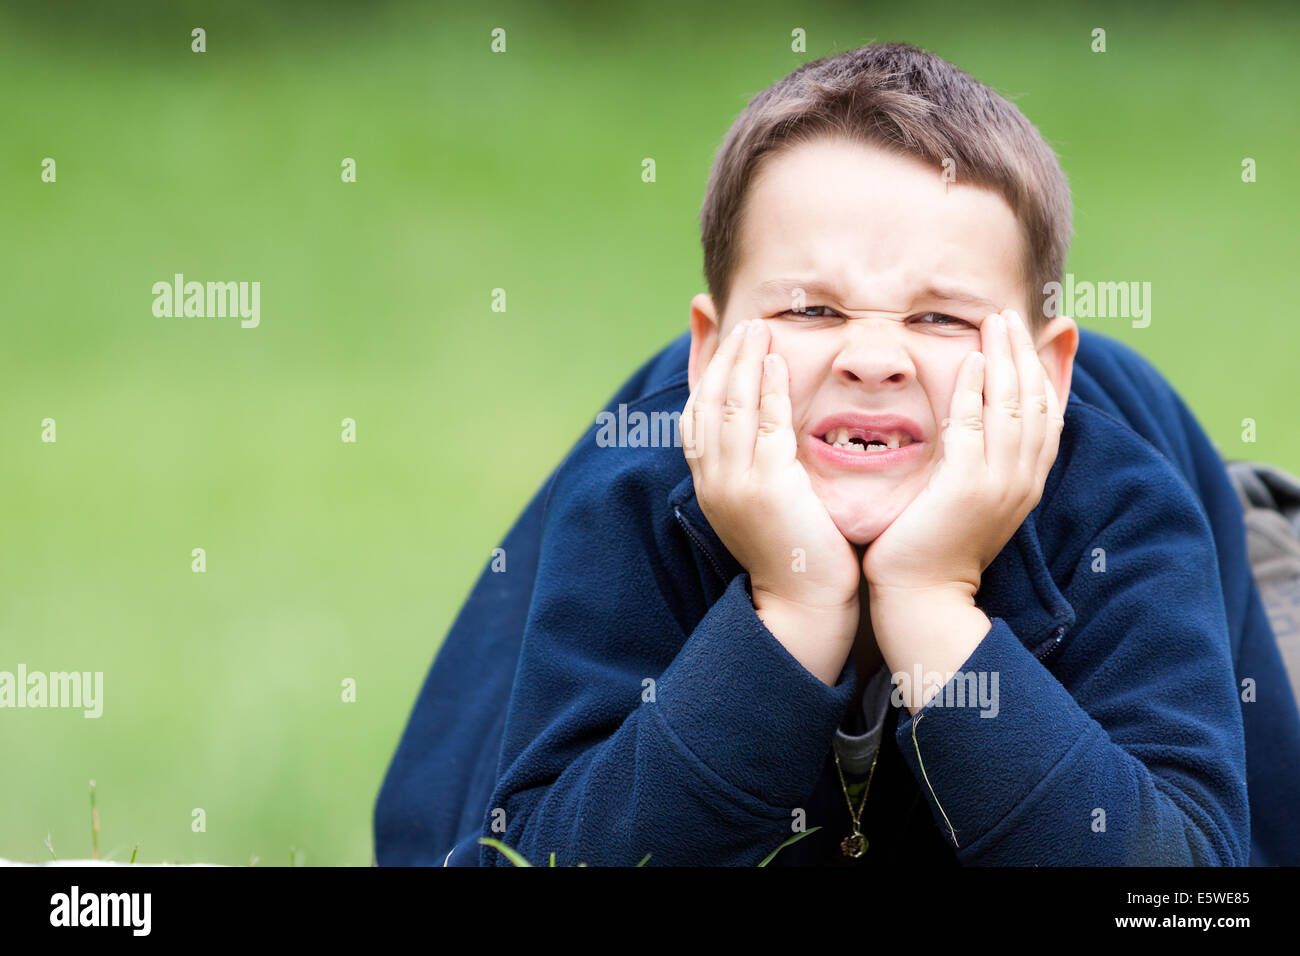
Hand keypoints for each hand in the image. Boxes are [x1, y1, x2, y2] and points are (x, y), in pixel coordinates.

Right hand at [682, 318, 861, 678]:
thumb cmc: (799, 552)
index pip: (696, 414)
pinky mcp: (764, 488)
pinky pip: (761, 426)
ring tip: (757, 327)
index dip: (706, 372)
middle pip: (706, 402)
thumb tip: (770, 427)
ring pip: (727, 407)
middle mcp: (712, 480)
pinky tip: (775, 364)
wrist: (805, 605)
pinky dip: (764, 391)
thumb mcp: (773, 500)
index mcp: (710, 483)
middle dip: (721, 356)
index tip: (721, 337)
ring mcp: (733, 483)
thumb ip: (768, 459)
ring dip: (741, 362)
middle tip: (743, 320)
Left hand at [862, 309, 1065, 598]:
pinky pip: (975, 428)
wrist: (921, 598)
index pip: (1047, 415)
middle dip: (1026, 353)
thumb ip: (976, 460)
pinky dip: (976, 392)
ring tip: (995, 322)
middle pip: (1035, 402)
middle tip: (1010, 314)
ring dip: (1005, 359)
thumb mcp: (967, 498)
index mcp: (1026, 483)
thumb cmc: (933, 547)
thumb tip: (978, 427)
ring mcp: (998, 485)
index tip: (1033, 333)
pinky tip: (970, 362)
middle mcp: (1022, 481)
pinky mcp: (966, 488)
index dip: (1044, 370)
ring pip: (1012, 407)